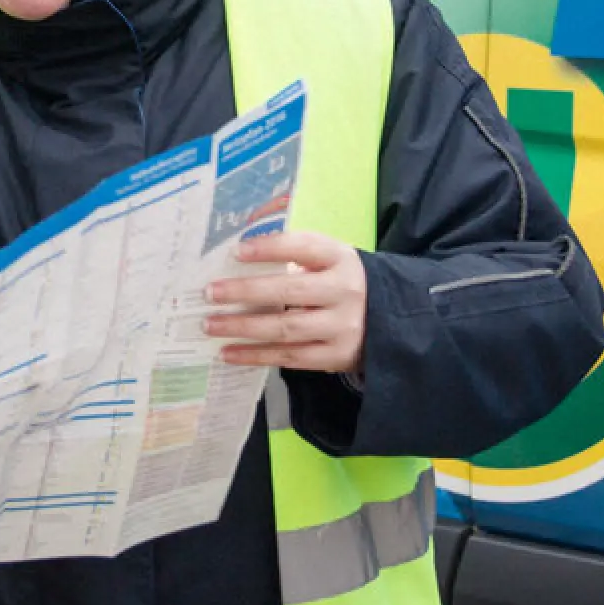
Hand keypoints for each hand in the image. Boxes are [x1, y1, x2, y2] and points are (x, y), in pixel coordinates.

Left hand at [204, 231, 368, 375]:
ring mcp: (342, 327)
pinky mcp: (335, 356)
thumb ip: (298, 253)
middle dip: (246, 292)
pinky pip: (289, 357)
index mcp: (341, 258)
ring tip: (210, 325)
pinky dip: (256, 355)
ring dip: (243, 327)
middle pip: (290, 291)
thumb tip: (242, 253)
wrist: (393, 321)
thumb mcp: (332, 259)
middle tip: (210, 292)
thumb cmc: (344, 283)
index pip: (303, 247)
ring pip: (286, 328)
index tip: (236, 251)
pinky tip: (229, 353)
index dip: (270, 247)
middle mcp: (344, 291)